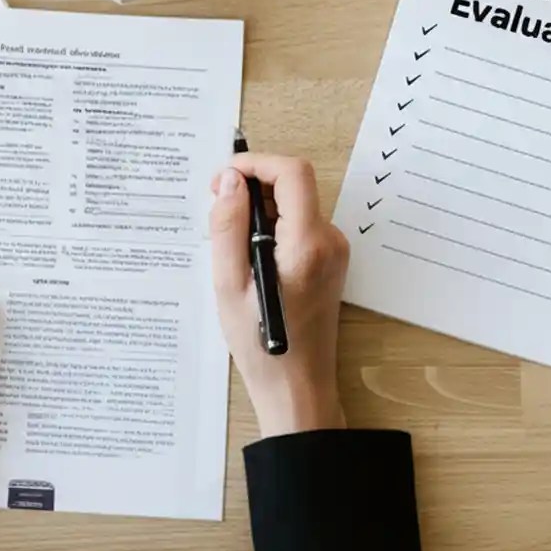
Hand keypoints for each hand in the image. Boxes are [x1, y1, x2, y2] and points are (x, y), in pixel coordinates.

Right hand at [209, 154, 349, 437]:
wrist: (297, 387)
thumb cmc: (261, 346)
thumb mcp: (229, 285)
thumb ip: (229, 227)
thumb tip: (229, 182)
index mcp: (307, 244)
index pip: (291, 173)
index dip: (255, 164)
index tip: (222, 179)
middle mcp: (329, 241)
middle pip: (293, 185)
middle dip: (252, 188)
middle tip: (216, 212)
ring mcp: (334, 251)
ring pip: (294, 205)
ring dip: (259, 211)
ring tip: (230, 248)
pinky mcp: (329, 262)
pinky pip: (298, 226)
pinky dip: (271, 229)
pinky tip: (249, 261)